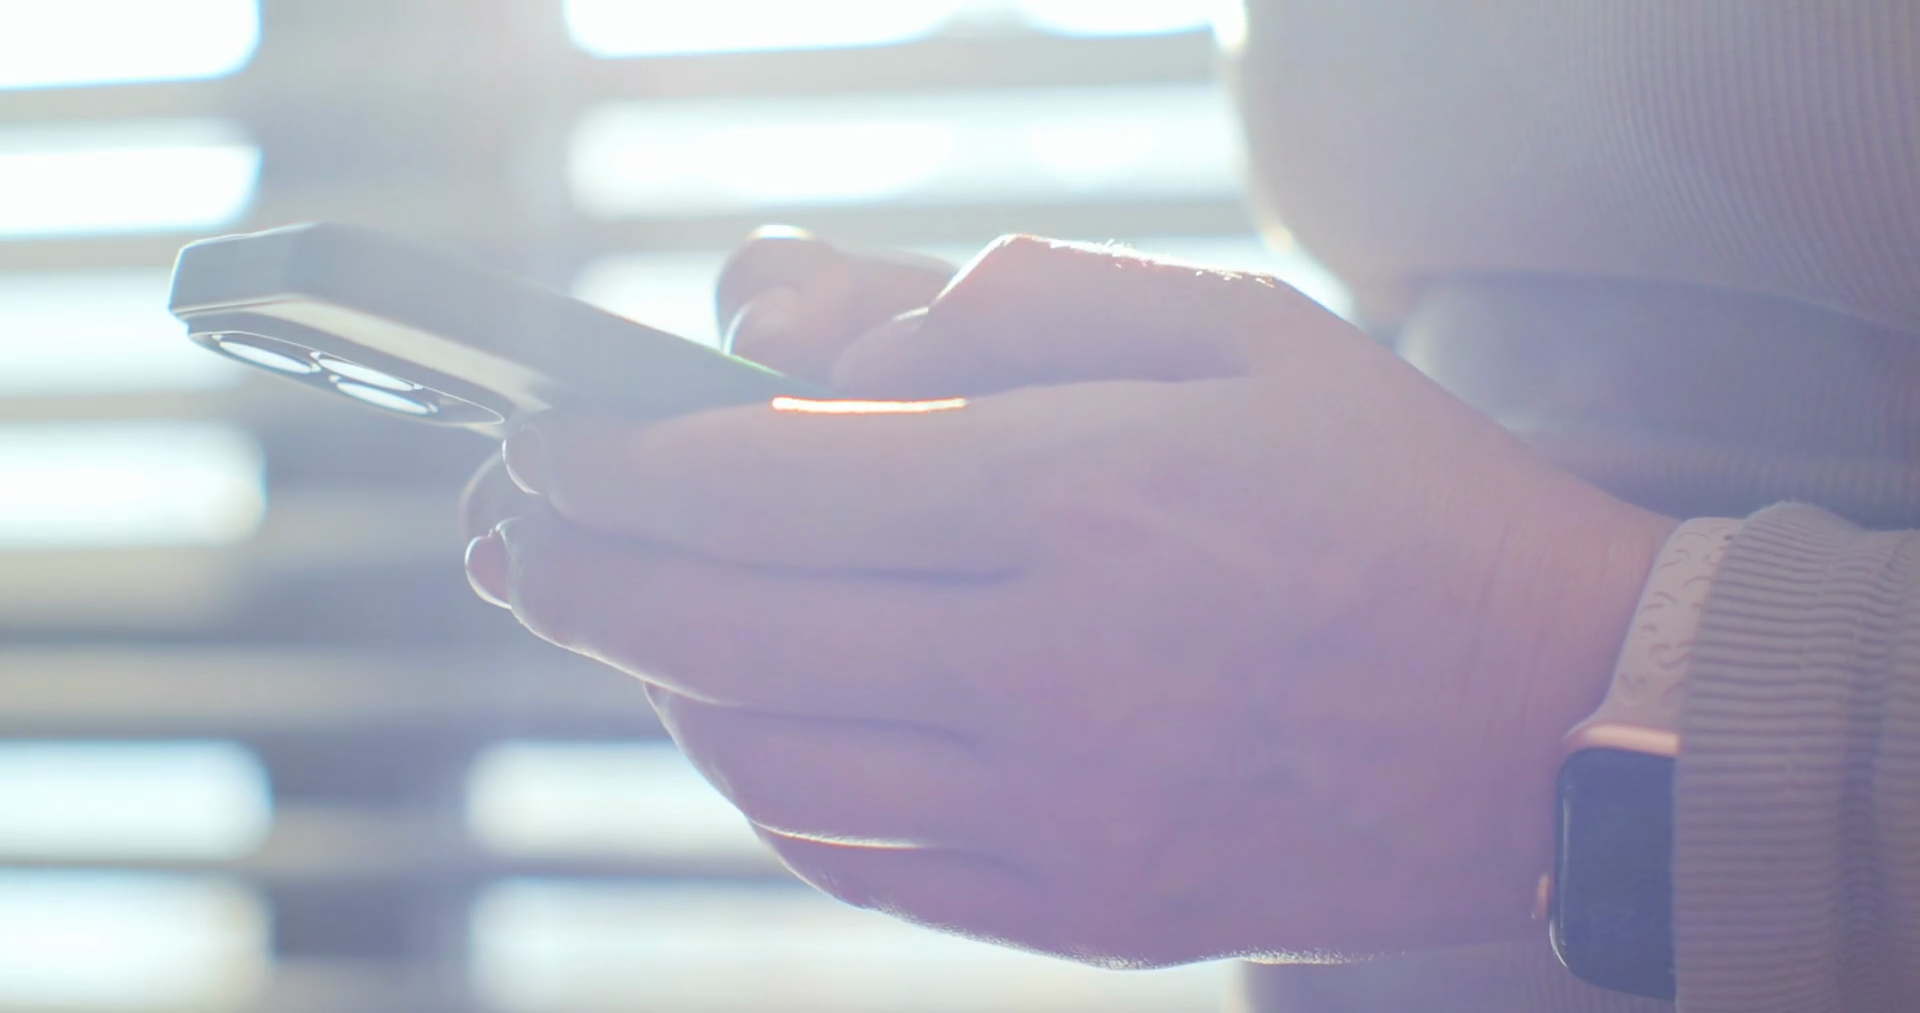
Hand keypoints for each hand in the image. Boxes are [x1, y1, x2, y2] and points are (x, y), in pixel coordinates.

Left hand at [463, 235, 1673, 964]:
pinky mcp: (1080, 902)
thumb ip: (994, 302)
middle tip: (511, 528)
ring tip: (633, 615)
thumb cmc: (1397, 496)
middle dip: (573, 572)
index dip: (612, 464)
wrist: (1555, 718)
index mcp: (1077, 499)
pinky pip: (858, 855)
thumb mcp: (1227, 329)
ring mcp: (1059, 809)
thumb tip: (799, 342)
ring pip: (765, 759)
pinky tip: (753, 723)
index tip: (539, 442)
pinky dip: (767, 784)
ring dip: (660, 680)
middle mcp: (1048, 669)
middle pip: (720, 630)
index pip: (760, 486)